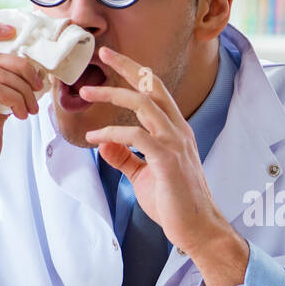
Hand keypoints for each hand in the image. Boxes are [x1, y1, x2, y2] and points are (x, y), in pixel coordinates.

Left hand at [81, 46, 247, 285]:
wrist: (198, 230)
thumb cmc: (174, 204)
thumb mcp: (143, 176)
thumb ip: (125, 158)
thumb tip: (103, 143)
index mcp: (175, 131)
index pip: (155, 91)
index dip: (135, 71)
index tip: (112, 59)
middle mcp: (178, 131)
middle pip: (152, 86)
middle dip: (126, 67)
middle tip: (102, 55)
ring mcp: (175, 144)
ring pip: (143, 104)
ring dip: (112, 95)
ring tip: (86, 94)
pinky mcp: (168, 161)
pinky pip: (136, 137)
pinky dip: (112, 134)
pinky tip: (96, 138)